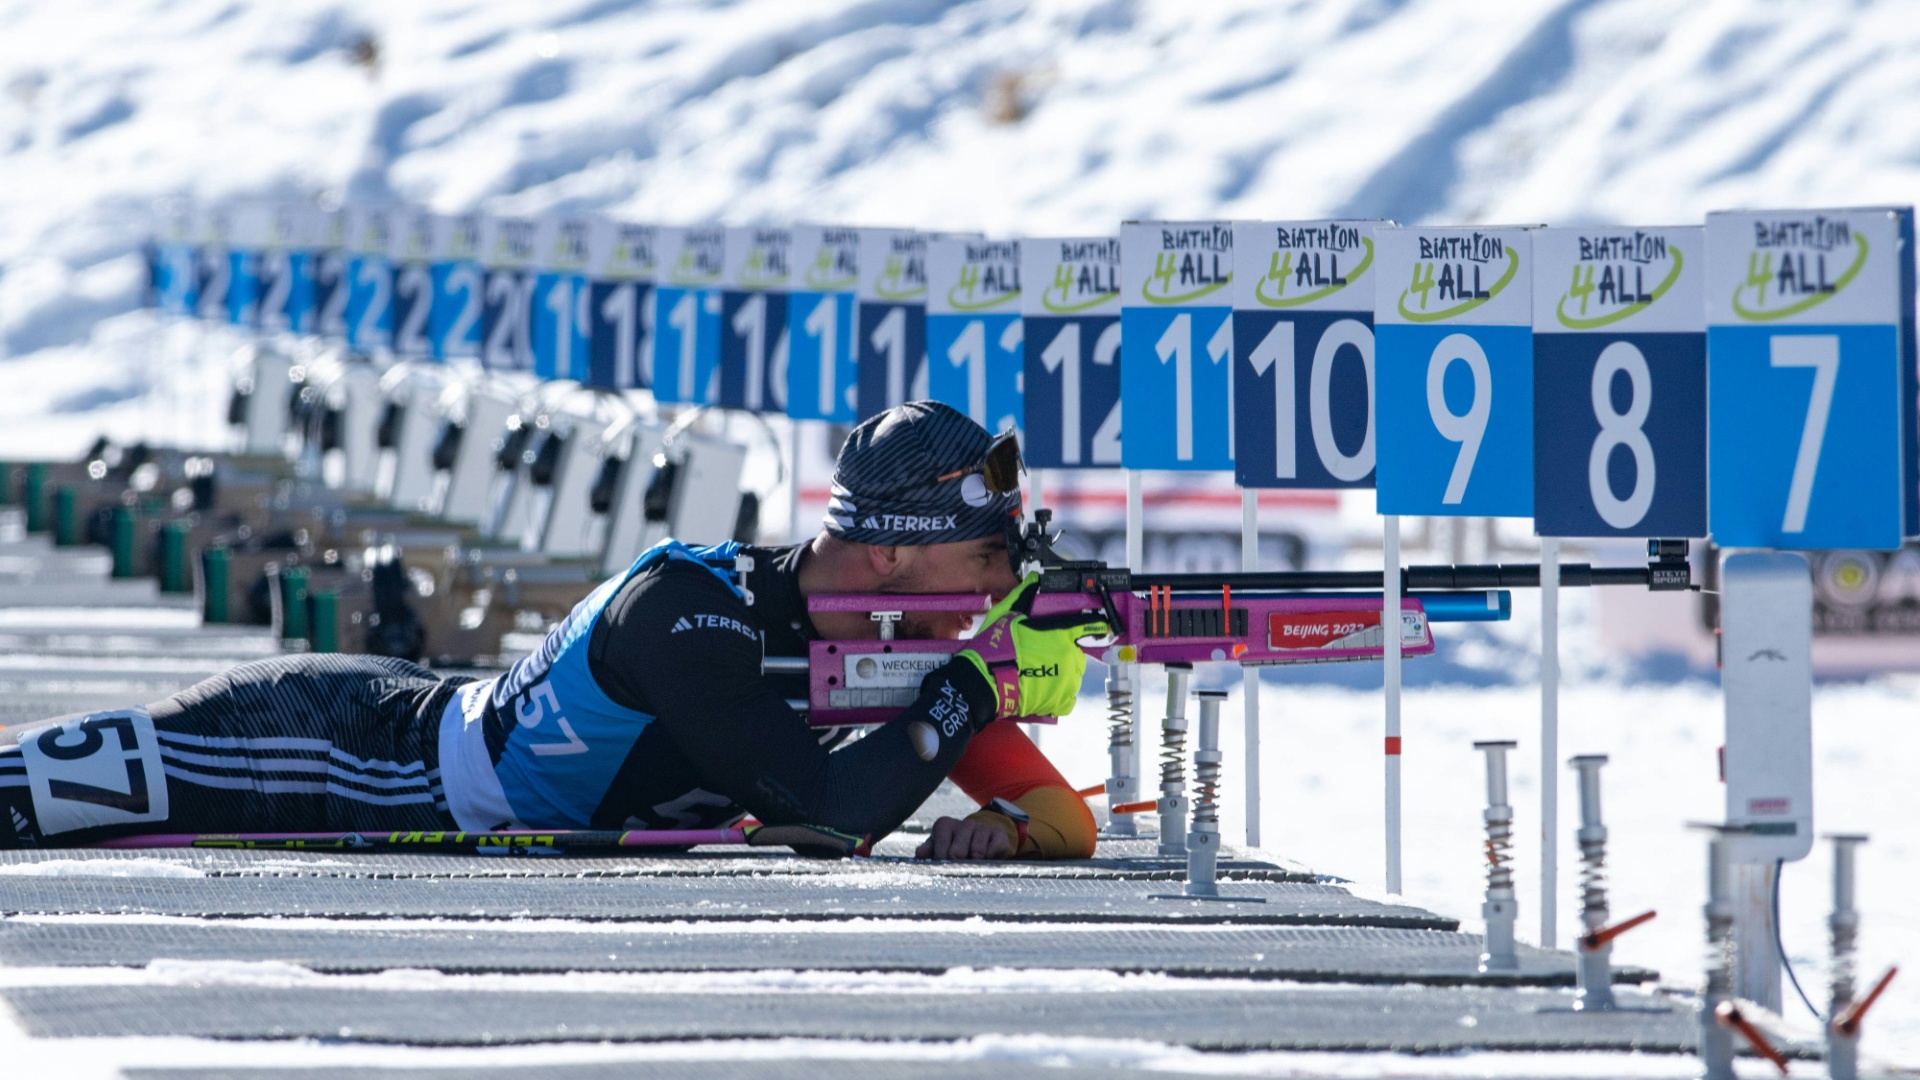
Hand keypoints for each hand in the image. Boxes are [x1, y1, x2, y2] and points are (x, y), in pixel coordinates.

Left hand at [914, 816, 1010, 859]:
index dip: (942, 856)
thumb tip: (919, 853)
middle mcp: (965, 823)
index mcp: (945, 825)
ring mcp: (982, 828)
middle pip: (958, 849)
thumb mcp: (939, 848)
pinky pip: (994, 848)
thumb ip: (929, 850)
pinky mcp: (998, 834)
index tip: (943, 864)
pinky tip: (987, 859)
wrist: (984, 841)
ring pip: (977, 849)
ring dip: (975, 861)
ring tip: (973, 864)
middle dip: (958, 861)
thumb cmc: (955, 847)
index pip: (941, 841)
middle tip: (958, 866)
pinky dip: (990, 857)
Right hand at [958, 573, 1107, 719]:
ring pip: (1073, 674)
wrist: (985, 682)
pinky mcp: (1061, 702)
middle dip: (1064, 653)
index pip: (1088, 625)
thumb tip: (1034, 578)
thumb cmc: (996, 646)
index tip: (1103, 626)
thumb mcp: (1006, 614)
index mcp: (1060, 633)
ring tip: (1039, 674)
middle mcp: (1070, 657)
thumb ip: (1024, 595)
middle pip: (1076, 653)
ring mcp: (1068, 681)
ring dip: (1061, 673)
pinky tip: (1044, 690)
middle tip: (1041, 655)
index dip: (1096, 625)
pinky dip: (1059, 695)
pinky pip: (1068, 698)